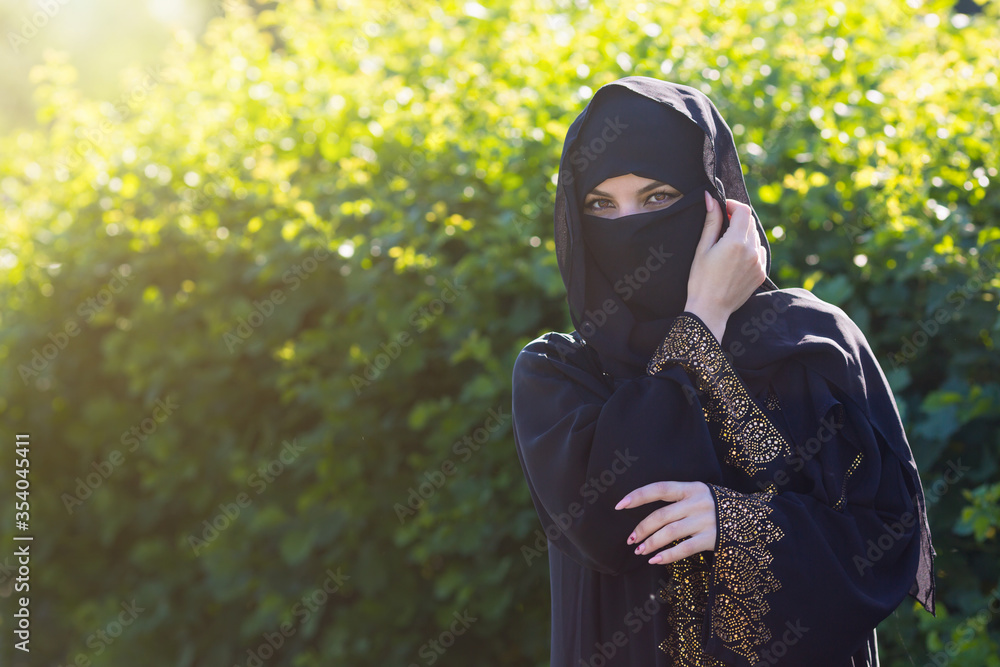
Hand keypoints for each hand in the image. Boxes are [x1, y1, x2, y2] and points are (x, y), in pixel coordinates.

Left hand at [614, 480, 716, 565]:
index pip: (659, 488)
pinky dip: (668, 555)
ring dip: (651, 543)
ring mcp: (706, 520)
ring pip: (670, 532)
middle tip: (630, 540)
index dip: (638, 496)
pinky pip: (685, 548)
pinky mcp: (713, 538)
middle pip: (661, 515)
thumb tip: (649, 517)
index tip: (620, 505)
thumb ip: (679, 500)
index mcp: (692, 488)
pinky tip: (656, 560)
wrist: (755, 520)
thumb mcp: (701, 496)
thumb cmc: (719, 508)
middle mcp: (698, 502)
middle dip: (642, 529)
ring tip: (640, 551)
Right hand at [684, 192, 767, 342]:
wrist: (710, 310)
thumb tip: (711, 198)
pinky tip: (735, 258)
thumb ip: (711, 221)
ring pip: (755, 237)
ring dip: (744, 234)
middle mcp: (751, 250)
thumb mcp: (702, 248)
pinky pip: (759, 252)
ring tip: (727, 244)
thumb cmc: (700, 280)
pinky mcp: (761, 273)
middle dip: (737, 218)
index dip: (732, 205)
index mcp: (736, 242)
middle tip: (722, 224)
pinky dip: (750, 249)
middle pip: (750, 222)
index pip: (743, 210)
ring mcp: (759, 263)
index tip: (722, 208)